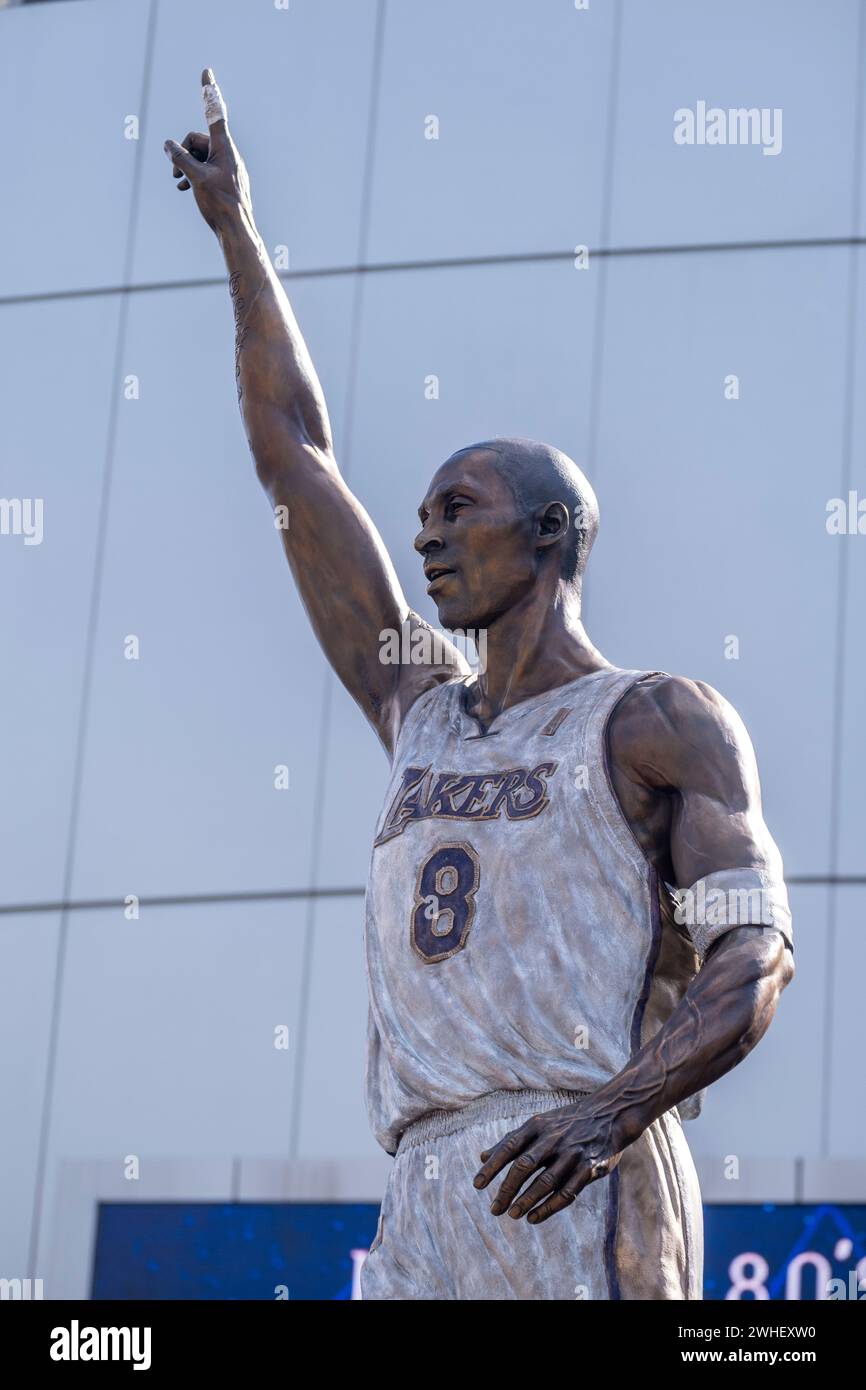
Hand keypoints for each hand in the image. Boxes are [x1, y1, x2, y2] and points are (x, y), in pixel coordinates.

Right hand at [164, 69, 252, 234]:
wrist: (237, 231)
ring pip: (201, 156)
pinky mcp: (227, 180)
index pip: (214, 114)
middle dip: (183, 151)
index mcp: (224, 148)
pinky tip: (186, 188)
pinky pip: (207, 169)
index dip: (208, 92)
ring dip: (186, 165)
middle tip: (173, 172)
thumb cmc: (219, 204)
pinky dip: (194, 174)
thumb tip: (168, 145)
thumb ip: (180, 159)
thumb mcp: (195, 178)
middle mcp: (229, 154)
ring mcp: (228, 168)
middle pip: (198, 140)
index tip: (206, 72)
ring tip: (179, 182)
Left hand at [473, 1098, 623, 1224]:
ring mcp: (572, 1153)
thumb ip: (511, 1141)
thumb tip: (482, 1157)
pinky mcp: (589, 1168)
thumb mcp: (538, 1124)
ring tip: (512, 1215)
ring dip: (526, 1200)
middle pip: (525, 1166)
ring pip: (545, 1182)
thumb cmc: (567, 1122)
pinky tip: (534, 1217)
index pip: (509, 1147)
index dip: (493, 1167)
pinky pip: (567, 1192)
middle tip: (494, 1209)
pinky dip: (548, 1207)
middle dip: (507, 1189)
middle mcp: (553, 1138)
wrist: (610, 1114)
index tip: (477, 1186)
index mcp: (538, 1126)